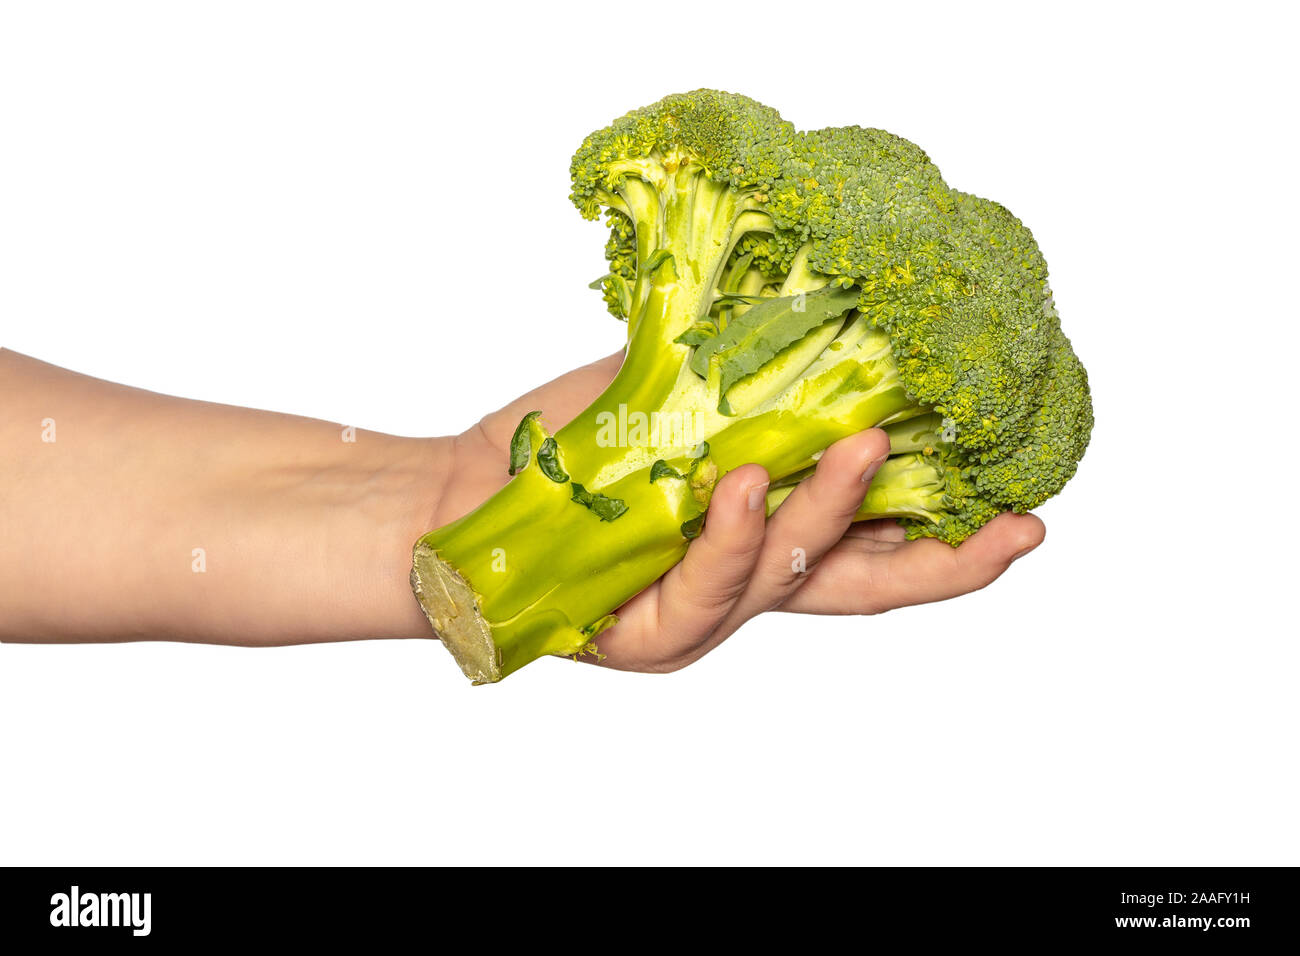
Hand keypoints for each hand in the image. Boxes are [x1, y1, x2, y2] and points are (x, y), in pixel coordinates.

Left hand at [433, 352, 1045, 673]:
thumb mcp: (678, 397)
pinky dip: (729, 537)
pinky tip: (743, 485)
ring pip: (787, 577)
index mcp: (768, 530)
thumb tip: (823, 294)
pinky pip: (700, 593)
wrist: (476, 489)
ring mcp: (698, 612)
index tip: (1025, 508)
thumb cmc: (578, 444)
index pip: (876, 545)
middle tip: (1016, 525)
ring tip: (867, 446)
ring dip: (830, 511)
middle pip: (863, 589)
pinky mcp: (639, 633)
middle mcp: (745, 579)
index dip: (952, 538)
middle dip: (945, 564)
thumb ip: (747, 373)